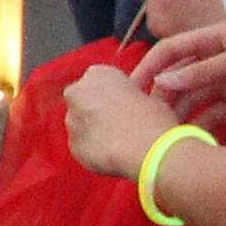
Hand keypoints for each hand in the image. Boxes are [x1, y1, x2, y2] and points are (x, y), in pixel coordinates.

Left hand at [63, 58, 183, 180]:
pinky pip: (84, 144)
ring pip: (82, 122)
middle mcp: (76, 92)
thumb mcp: (153, 96)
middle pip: (86, 100)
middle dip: (100, 109)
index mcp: (98, 73)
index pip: (103, 80)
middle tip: (124, 122)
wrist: (145, 149)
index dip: (118, 93)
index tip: (130, 103)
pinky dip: (95, 148)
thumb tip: (142, 98)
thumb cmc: (153, 118)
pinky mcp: (73, 144)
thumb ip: (135, 93)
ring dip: (96, 129)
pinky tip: (114, 153)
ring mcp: (71, 119)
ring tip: (123, 140)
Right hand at [135, 22, 225, 131]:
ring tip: (168, 131)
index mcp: (215, 39)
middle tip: (148, 117)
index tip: (131, 88)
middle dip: (163, 95)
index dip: (149, 66)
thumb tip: (160, 82)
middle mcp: (216, 59)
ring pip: (192, 97)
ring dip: (179, 113)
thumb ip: (200, 70)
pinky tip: (192, 137)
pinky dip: (201, 124)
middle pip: (178, 77)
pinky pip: (211, 113)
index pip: (170, 49)